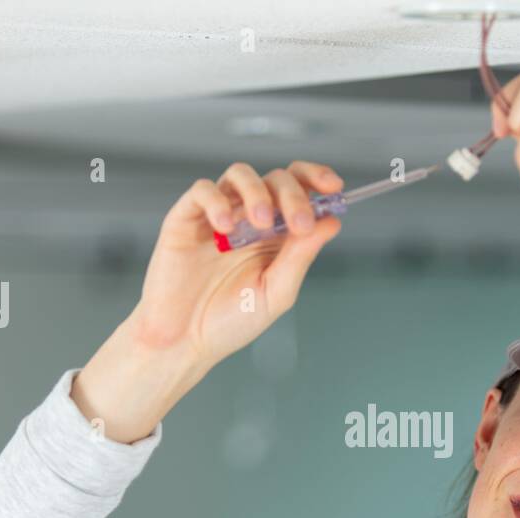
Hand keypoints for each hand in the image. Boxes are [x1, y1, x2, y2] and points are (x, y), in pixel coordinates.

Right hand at [130, 160, 343, 366]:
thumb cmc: (230, 322)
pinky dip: (217, 201)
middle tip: (298, 224)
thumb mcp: (276, 293)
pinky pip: (202, 190)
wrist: (185, 341)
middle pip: (276, 179)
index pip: (300, 190)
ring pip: (241, 174)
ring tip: (260, 223)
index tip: (334, 187)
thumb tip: (331, 222)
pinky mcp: (186, 218)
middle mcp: (249, 219)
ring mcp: (218, 215)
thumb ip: (301, 256)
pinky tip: (225, 227)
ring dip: (258, 192)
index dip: (318, 179)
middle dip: (294, 195)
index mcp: (277, 236)